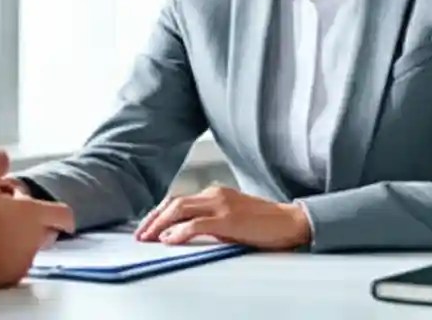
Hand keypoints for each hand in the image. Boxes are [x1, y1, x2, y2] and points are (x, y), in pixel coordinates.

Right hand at [0, 149, 74, 288]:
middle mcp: (33, 240)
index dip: (59, 212)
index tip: (51, 211)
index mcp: (33, 215)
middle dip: (31, 223)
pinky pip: (12, 265)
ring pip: (27, 248)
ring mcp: (22, 262)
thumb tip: (3, 155)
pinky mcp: (8, 278)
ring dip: (15, 240)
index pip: (63, 214)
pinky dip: (3, 258)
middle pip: (45, 231)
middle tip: (7, 214)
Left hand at [133, 185, 311, 249]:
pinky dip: (179, 231)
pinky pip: (196, 224)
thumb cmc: (262, 223)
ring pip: (180, 209)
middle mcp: (214, 194)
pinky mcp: (228, 219)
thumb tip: (179, 233)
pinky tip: (169, 239)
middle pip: (174, 203)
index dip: (158, 213)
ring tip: (149, 238)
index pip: (177, 200)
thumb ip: (207, 220)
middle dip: (153, 219)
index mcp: (214, 192)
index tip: (146, 227)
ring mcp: (221, 205)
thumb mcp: (229, 218)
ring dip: (160, 224)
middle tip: (141, 235)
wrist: (290, 222)